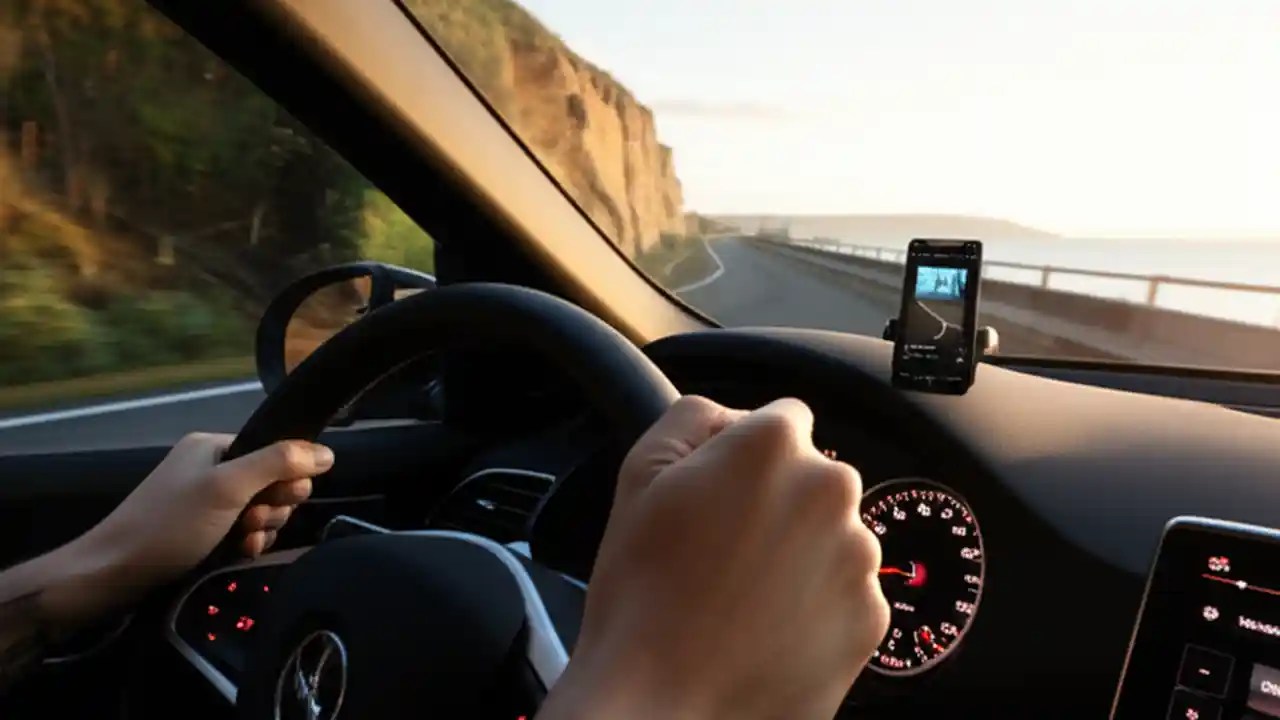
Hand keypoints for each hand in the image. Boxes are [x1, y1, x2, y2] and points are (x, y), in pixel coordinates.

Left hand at [49, 434, 331, 620]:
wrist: (114, 574)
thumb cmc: (170, 524)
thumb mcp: (228, 487)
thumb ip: (278, 463)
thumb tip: (328, 452)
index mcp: (215, 446)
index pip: (276, 451)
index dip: (286, 476)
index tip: (275, 499)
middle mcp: (212, 469)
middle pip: (274, 483)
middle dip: (272, 507)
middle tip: (250, 523)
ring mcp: (208, 503)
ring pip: (263, 511)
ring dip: (261, 529)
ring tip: (240, 542)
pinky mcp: (205, 533)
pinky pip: (246, 532)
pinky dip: (247, 543)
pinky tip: (237, 553)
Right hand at [539, 397, 888, 719]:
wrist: (665, 706)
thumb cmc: (642, 594)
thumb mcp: (639, 473)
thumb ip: (693, 415)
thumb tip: (730, 415)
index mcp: (773, 446)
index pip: (783, 418)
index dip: (743, 452)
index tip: (718, 491)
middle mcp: (831, 490)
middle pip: (812, 476)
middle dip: (776, 501)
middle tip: (721, 548)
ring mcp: (858, 557)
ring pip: (830, 534)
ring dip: (797, 552)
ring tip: (739, 596)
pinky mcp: (872, 618)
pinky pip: (845, 590)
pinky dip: (813, 603)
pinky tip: (764, 626)